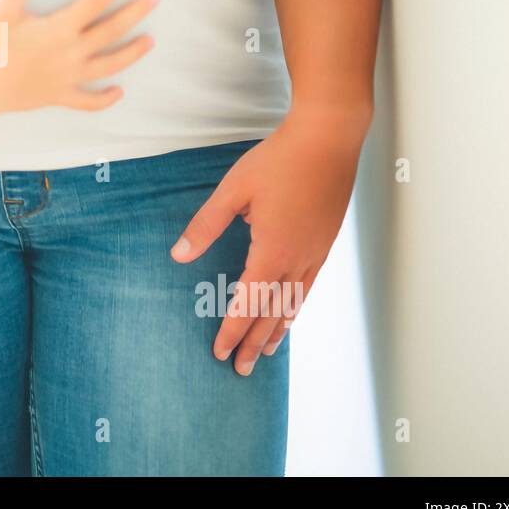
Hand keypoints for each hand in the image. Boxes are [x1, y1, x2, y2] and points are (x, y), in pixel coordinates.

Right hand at [0, 0, 156, 113]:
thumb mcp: (5, 8)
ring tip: (150, 41)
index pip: (96, 1)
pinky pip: (89, 101)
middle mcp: (71, 53)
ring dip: (133, 53)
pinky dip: (105, 99)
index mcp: (60, 28)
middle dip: (136, 12)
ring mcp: (69, 77)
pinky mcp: (60, 96)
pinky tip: (119, 92)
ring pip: (110, 66)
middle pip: (113, 31)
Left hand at [169, 104, 371, 375]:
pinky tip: (291, 310)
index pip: (248, 302)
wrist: (328, 138)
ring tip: (265, 354)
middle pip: (273, 312)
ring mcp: (316, 251)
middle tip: (239, 370)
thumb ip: (206, 225)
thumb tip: (179, 256)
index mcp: (271, 250)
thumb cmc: (278, 160)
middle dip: (253, 342)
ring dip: (277, 330)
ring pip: (294, 302)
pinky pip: (309, 284)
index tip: (218, 352)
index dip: (232, 329)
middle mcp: (298, 258)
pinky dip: (296, 305)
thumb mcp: (233, 190)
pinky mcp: (326, 241)